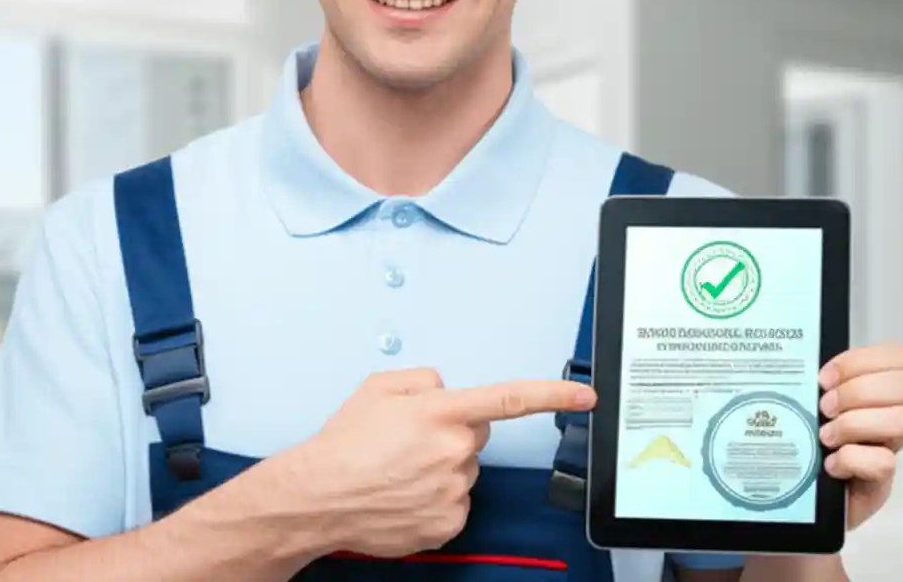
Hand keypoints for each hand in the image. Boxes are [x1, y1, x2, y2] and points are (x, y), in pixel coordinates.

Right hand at [291, 367, 595, 557]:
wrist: (317, 496)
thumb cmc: (342, 444)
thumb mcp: (378, 388)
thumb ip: (423, 380)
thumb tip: (444, 392)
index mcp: (441, 412)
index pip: (511, 398)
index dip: (554, 395)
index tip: (585, 396)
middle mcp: (453, 450)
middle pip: (476, 436)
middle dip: (453, 434)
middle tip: (410, 442)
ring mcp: (453, 490)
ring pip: (464, 471)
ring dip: (440, 468)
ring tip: (397, 471)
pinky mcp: (448, 523)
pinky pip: (456, 504)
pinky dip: (435, 499)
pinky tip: (403, 494)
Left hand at [817, 343, 902, 529]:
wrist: (802, 496)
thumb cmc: (806, 442)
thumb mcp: (807, 404)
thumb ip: (810, 383)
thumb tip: (791, 368)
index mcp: (875, 389)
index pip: (897, 356)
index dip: (860, 361)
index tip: (824, 378)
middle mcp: (890, 414)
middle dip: (859, 390)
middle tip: (825, 407)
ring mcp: (889, 447)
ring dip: (855, 424)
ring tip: (825, 436)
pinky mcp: (881, 480)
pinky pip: (884, 462)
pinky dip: (851, 459)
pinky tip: (830, 464)